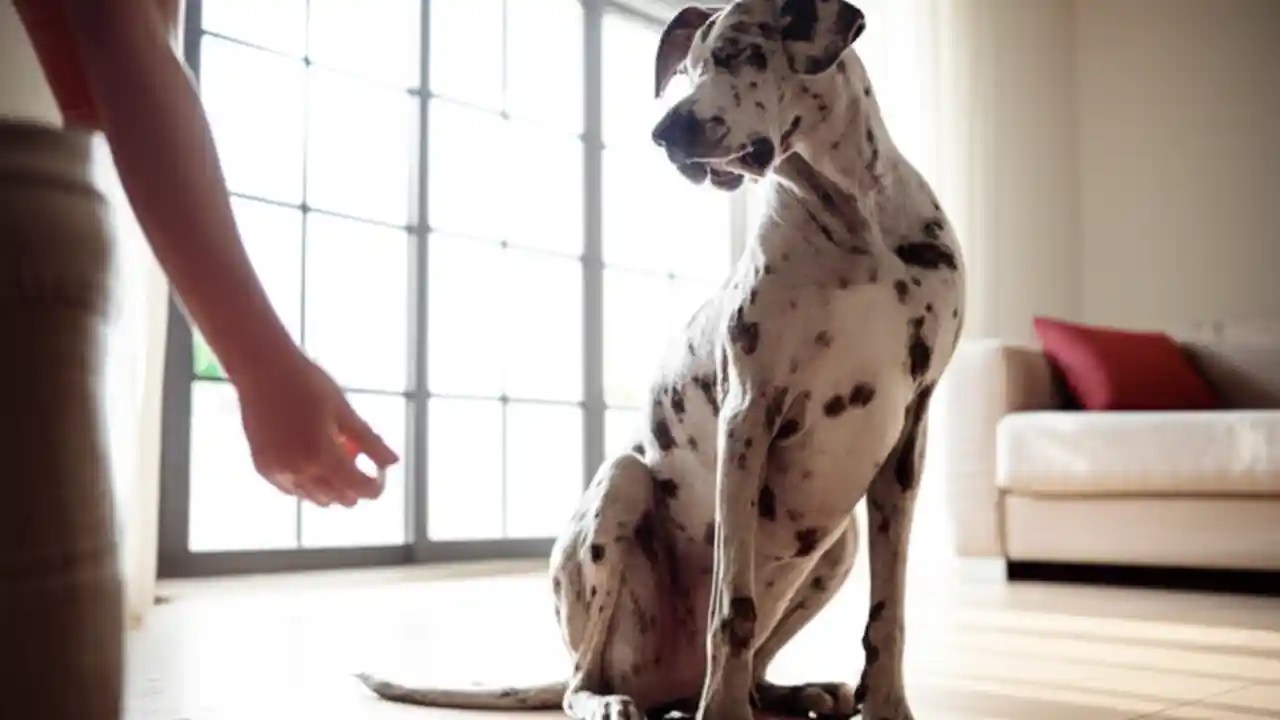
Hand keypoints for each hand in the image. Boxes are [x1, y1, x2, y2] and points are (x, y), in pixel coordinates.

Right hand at [234, 353, 398, 506]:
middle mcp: (300, 471)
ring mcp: (279, 472)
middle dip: (355, 487)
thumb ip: (370, 441)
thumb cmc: (308, 384)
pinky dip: (308, 483)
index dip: (375, 485)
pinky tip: (312, 462)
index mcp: (323, 456)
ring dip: (332, 488)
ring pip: (316, 498)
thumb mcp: (344, 411)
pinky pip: (293, 489)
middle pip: (339, 499)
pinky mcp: (264, 468)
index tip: (379, 473)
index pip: (360, 488)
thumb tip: (393, 462)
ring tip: (335, 460)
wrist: (262, 371)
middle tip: (359, 463)